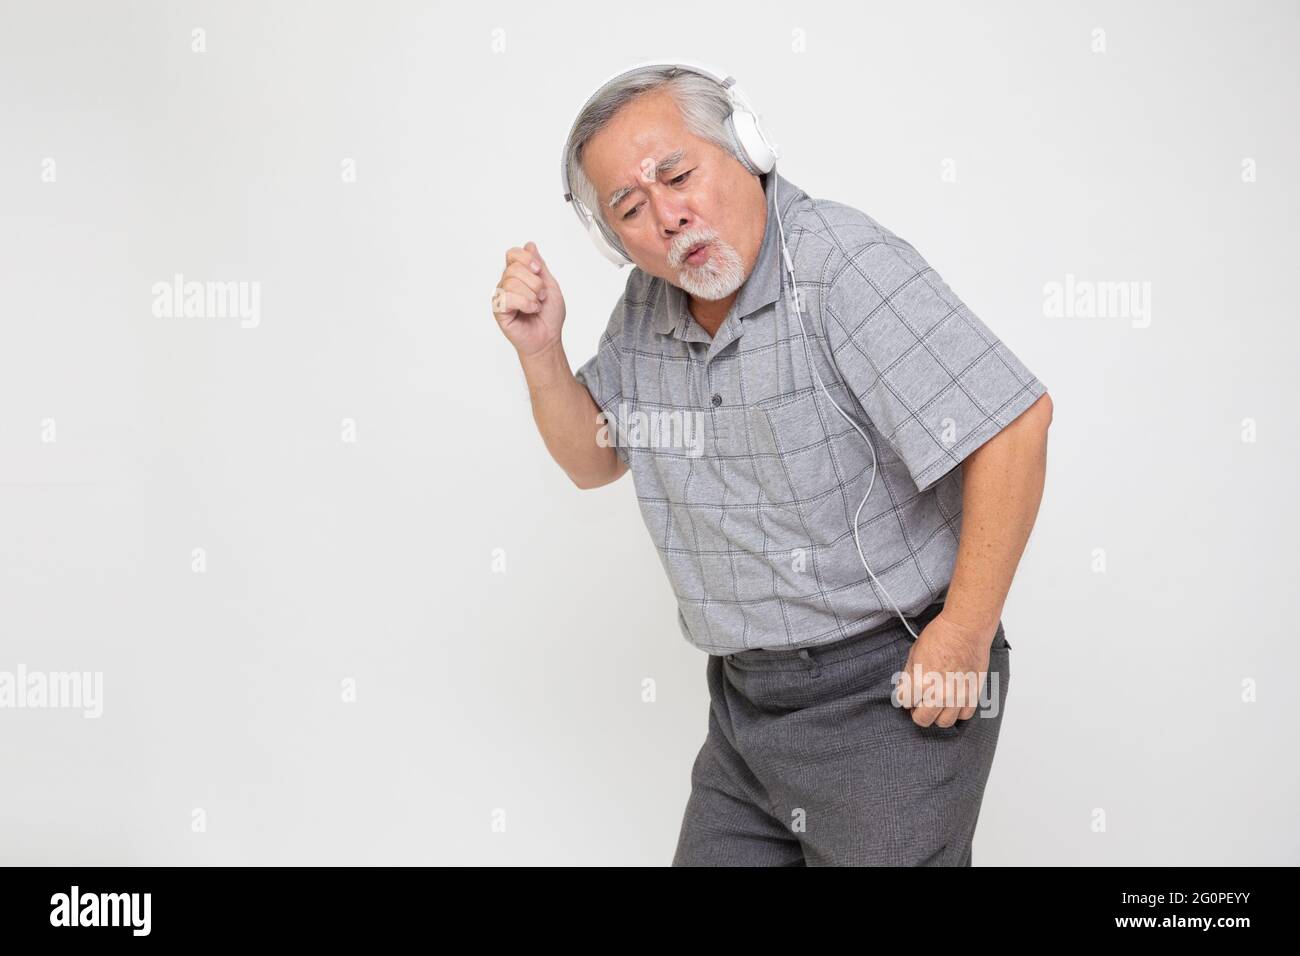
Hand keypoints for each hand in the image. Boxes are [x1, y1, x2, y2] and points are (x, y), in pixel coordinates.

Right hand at [490, 241, 566, 356]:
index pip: (513, 254)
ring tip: (537, 305)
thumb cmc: (549, 315)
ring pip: (512, 282)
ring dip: (532, 295)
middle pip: (514, 267)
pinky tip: (531, 310)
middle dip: (535, 282)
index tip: (539, 270)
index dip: (526, 258)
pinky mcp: (498, 309)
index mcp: (519, 275)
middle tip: (542, 295)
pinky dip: (525, 304)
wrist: (548, 337)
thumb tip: (530, 245)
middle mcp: (507, 283)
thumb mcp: (550, 285)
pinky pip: (508, 297)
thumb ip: (539, 265)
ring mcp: (501, 296)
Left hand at [893, 612, 995, 728]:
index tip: (908, 693)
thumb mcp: (914, 654)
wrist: (966, 628)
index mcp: (920, 683)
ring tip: (936, 703)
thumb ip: (908, 676)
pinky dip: (957, 711)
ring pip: (944, 722)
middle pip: (922, 720)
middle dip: (917, 712)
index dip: (905, 697)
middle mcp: (939, 694)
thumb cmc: (940, 636)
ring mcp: (958, 696)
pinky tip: (953, 701)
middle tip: (919, 703)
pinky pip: (964, 715)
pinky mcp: (973, 693)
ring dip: (937, 714)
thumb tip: (905, 690)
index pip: (905, 703)